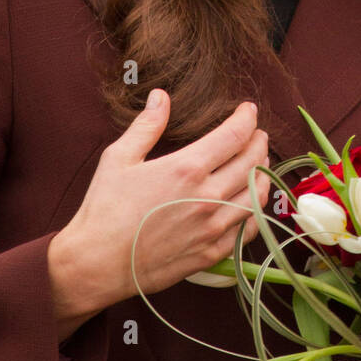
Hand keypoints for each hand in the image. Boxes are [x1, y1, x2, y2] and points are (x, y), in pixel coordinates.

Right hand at [47, 91, 270, 339]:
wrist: (97, 264)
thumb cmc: (104, 210)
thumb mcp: (119, 158)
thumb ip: (146, 126)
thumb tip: (161, 97)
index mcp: (187, 169)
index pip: (234, 136)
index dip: (246, 118)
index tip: (249, 110)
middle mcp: (208, 197)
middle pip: (251, 163)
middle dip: (258, 142)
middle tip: (257, 134)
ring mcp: (212, 228)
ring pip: (257, 197)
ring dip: (263, 175)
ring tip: (259, 164)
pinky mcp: (211, 253)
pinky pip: (247, 230)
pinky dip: (255, 212)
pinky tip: (250, 205)